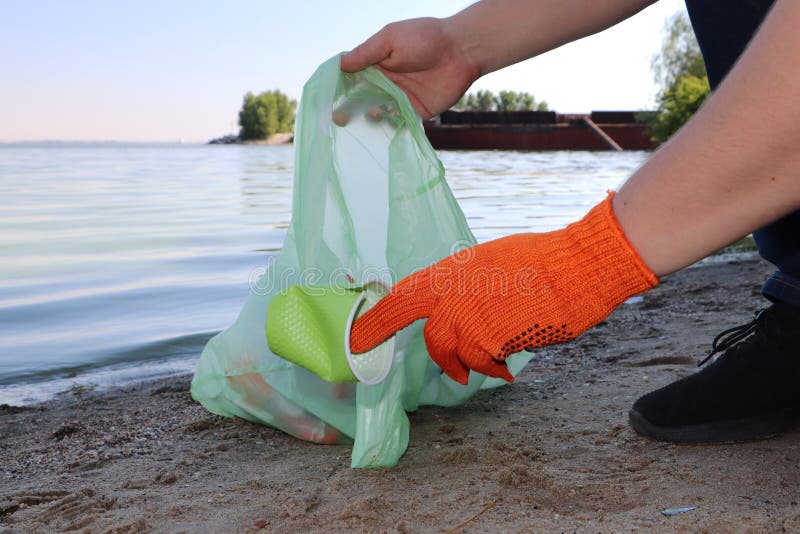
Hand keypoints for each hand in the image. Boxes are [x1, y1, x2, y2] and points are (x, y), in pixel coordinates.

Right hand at [340, 17, 479, 118]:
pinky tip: (381, 123)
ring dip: (368, 117)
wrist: (462, 50)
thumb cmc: (426, 37)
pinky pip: (399, 122)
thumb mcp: (391, 38)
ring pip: (378, 113)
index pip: (353, 79)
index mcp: (377, 64)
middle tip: (338, 118)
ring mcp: (401, 99)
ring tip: (361, 118)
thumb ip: (367, 52)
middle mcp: (387, 83)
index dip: (340, 88)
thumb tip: (340, 64)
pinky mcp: (417, 112)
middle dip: (349, 109)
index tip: (327, 98)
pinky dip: (388, 125)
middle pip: (362, 99)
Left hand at [350, 194, 657, 383]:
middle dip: (383, 337)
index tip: (359, 333)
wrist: (575, 267)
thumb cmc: (543, 260)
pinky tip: (509, 370)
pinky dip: (494, 370)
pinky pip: (482, 365)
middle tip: (366, 349)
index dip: (378, 316)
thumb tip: (457, 304)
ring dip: (464, 365)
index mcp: (454, 271)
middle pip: (417, 329)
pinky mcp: (489, 341)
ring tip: (485, 367)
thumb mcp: (492, 261)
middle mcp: (453, 293)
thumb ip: (468, 284)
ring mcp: (468, 318)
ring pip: (449, 353)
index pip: (404, 295)